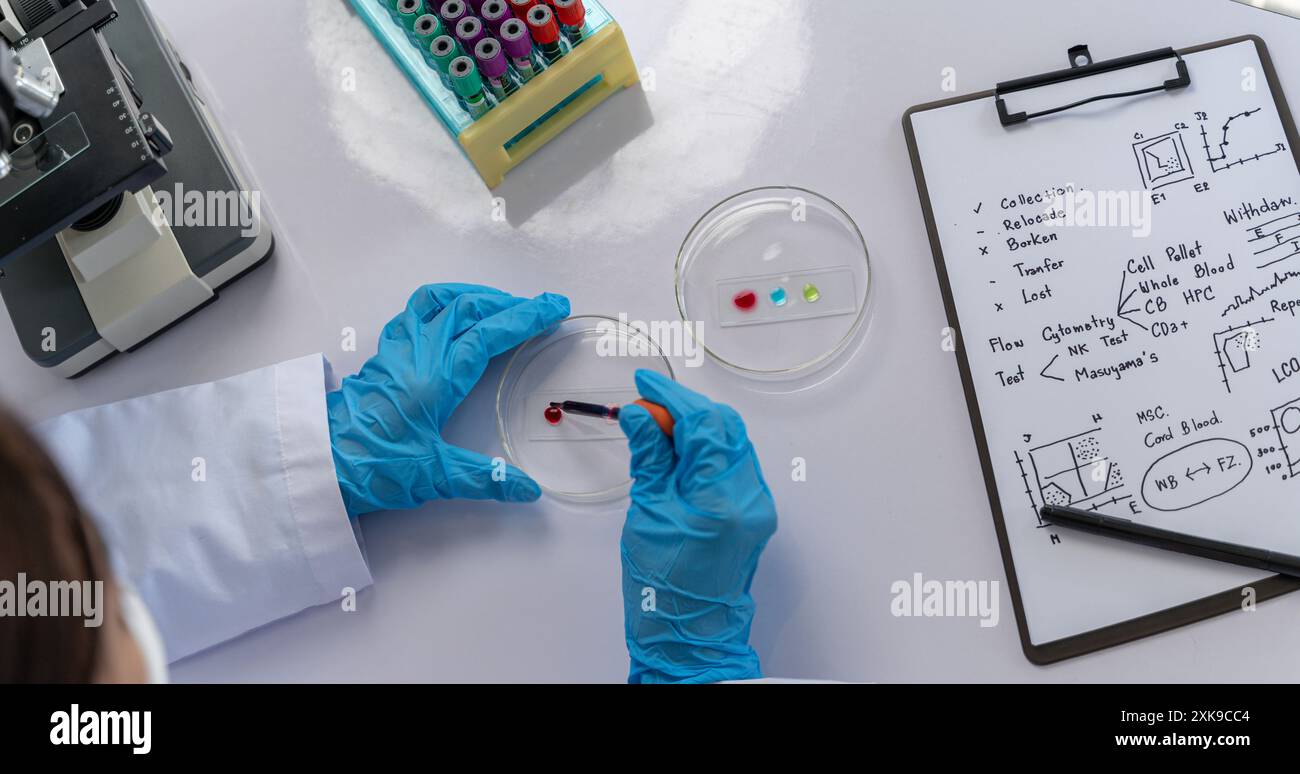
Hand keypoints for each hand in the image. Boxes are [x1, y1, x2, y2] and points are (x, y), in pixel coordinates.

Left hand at [327, 284, 569, 515]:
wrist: (317, 464)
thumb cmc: (371, 467)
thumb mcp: (433, 477)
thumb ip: (484, 479)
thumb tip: (527, 490)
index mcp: (436, 378)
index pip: (487, 334)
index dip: (524, 318)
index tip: (552, 307)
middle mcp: (417, 355)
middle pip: (465, 308)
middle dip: (506, 302)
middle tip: (537, 307)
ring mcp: (396, 351)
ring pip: (437, 302)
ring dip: (471, 296)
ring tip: (497, 303)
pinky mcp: (382, 358)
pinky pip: (413, 314)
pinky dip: (440, 305)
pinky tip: (449, 318)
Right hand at [617, 370, 777, 682]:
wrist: (689, 632)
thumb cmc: (663, 587)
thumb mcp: (648, 512)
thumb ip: (650, 457)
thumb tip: (640, 417)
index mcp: (721, 496)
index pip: (703, 423)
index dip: (672, 397)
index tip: (647, 385)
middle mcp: (748, 496)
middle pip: (724, 427)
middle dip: (685, 409)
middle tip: (647, 407)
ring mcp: (756, 505)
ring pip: (731, 444)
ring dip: (696, 429)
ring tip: (657, 432)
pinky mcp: (753, 514)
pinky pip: (733, 466)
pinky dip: (706, 452)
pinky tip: (678, 454)